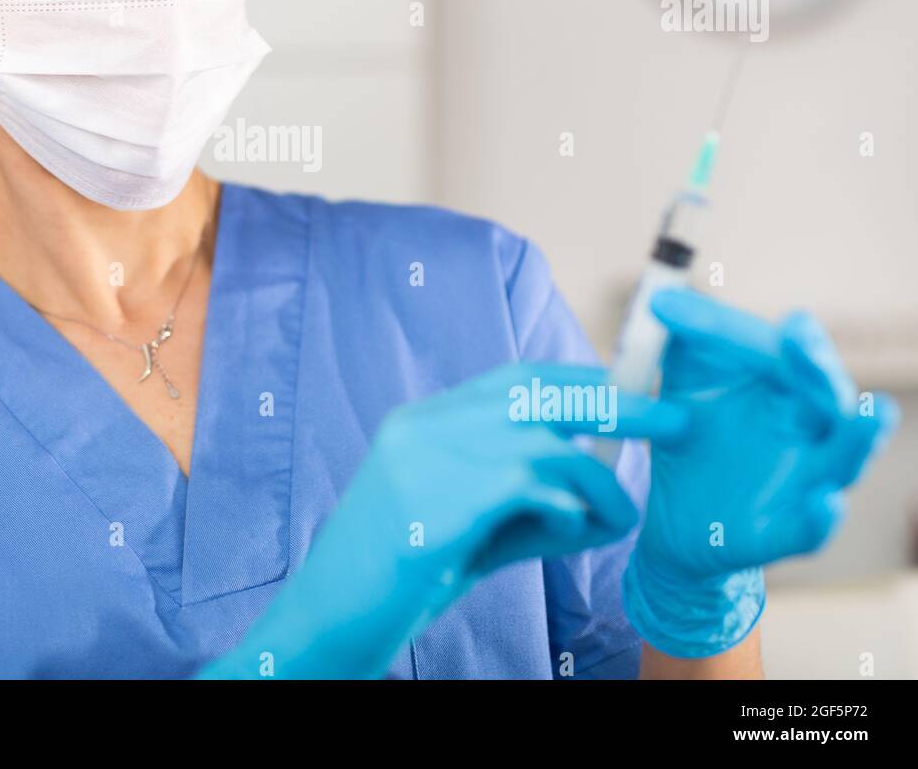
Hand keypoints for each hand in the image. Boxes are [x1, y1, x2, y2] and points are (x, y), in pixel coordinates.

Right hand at [199, 361, 686, 678]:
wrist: (326, 617)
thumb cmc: (393, 579)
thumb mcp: (455, 525)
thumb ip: (515, 501)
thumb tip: (592, 497)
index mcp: (419, 422)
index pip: (511, 378)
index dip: (575, 380)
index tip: (623, 393)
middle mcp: (422, 427)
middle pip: (536, 391)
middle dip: (612, 402)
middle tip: (669, 419)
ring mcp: (426, 459)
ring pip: (544, 440)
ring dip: (597, 479)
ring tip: (618, 515)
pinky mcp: (438, 501)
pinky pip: (531, 485)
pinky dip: (570, 508)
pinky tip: (576, 533)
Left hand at [622, 288, 898, 658]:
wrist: (666, 510)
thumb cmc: (688, 429)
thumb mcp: (683, 380)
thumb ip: (682, 341)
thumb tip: (661, 299)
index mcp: (786, 384)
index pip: (791, 352)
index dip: (789, 339)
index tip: (794, 323)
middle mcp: (808, 429)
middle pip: (832, 398)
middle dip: (824, 372)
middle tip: (807, 344)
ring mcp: (804, 481)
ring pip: (844, 460)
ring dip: (860, 439)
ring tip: (876, 412)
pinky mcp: (784, 530)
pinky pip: (810, 528)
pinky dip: (821, 518)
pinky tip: (826, 502)